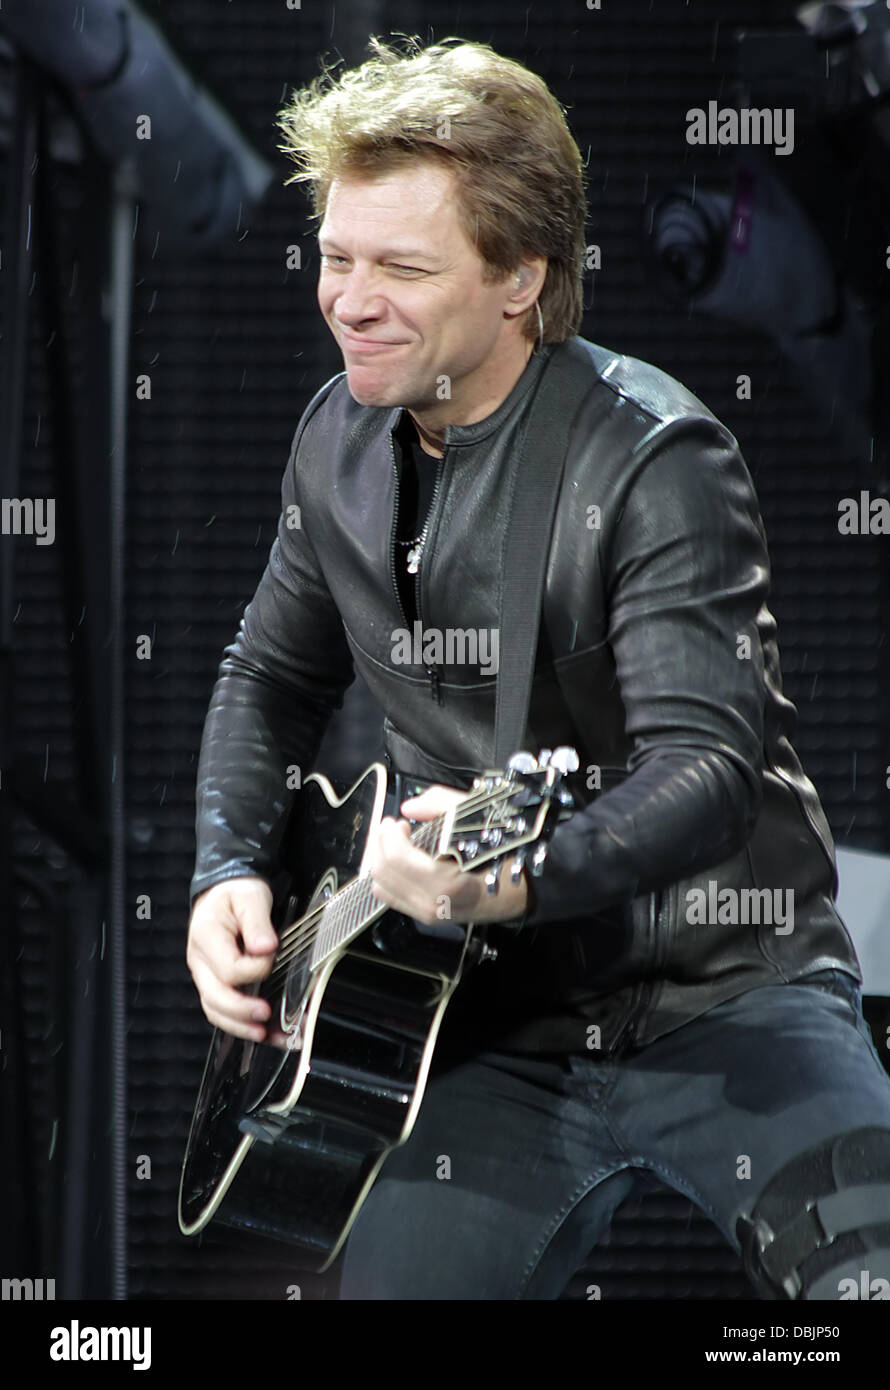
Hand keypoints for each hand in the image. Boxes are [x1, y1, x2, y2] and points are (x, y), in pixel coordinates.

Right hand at [186, 877, 278, 1041]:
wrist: (224, 893)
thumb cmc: (236, 894)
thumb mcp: (250, 896)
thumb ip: (257, 921)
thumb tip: (265, 947)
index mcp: (205, 936)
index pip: (228, 968)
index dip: (254, 970)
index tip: (273, 958)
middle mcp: (200, 961)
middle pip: (215, 997)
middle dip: (242, 1010)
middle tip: (266, 1013)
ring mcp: (205, 976)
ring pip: (216, 1011)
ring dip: (241, 1027)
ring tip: (266, 1033)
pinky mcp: (214, 985)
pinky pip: (223, 1012)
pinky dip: (242, 1026)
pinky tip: (265, 1034)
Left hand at [365, 785, 529, 925]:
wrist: (522, 892)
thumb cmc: (505, 858)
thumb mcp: (480, 819)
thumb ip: (443, 806)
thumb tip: (411, 807)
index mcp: (446, 883)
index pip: (396, 858)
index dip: (390, 834)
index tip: (397, 821)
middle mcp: (432, 903)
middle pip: (382, 871)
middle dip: (380, 842)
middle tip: (391, 827)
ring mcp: (427, 913)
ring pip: (380, 885)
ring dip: (380, 858)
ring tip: (394, 841)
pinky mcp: (425, 916)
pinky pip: (390, 897)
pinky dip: (386, 876)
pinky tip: (397, 861)